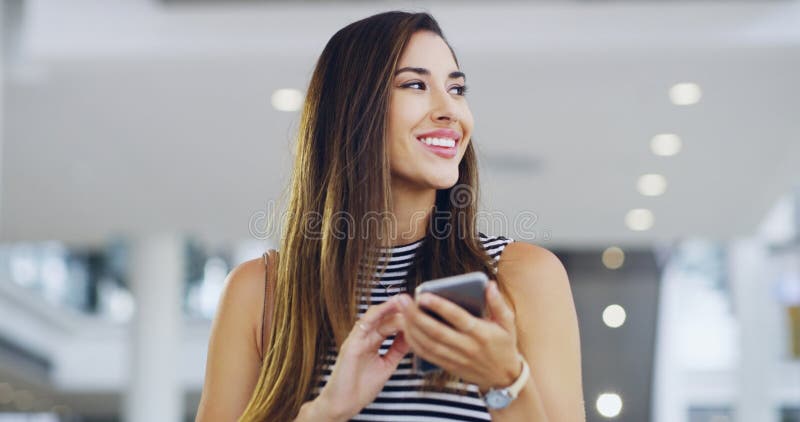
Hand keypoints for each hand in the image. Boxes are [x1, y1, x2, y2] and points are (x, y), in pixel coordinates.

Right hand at [315, 295, 409, 420]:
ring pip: (374, 316)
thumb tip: (411, 337)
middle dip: (399, 309)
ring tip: (404, 299)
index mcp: (371, 343)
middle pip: (384, 318)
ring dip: (389, 307)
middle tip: (416, 302)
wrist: (343, 405)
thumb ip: (397, 350)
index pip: (389, 324)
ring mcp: (356, 339)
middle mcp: (363, 338)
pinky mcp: (351, 344)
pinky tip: (389, 307)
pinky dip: (377, 314)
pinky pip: (364, 324)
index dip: (403, 317)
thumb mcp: (386, 365)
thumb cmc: (360, 389)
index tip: (418, 310)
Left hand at [396, 280, 520, 392]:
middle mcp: (467, 347)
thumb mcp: (508, 323)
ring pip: (429, 345)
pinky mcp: (449, 366)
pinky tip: (406, 330)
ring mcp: (457, 359)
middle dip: (416, 316)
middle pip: (437, 331)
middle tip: (402, 300)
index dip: (440, 307)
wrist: (504, 377)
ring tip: (400, 312)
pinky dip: (414, 343)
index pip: (458, 318)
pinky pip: (427, 355)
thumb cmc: (505, 344)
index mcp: (482, 333)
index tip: (423, 296)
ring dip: (411, 329)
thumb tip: (489, 284)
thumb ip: (498, 303)